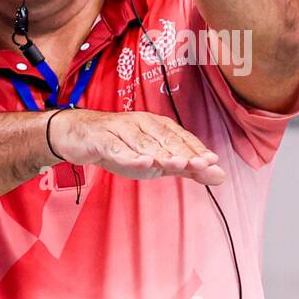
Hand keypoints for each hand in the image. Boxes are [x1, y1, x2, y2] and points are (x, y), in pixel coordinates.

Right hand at [48, 109, 224, 185]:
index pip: (180, 137)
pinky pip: (117, 148)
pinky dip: (130, 156)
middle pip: (166, 139)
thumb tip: (220, 175)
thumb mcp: (154, 161)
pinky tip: (143, 163)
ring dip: (162, 154)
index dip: (196, 148)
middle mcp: (142, 123)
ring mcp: (121, 129)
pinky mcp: (101, 138)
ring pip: (144, 143)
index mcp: (157, 126)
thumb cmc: (120, 147)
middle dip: (185, 152)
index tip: (213, 161)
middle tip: (202, 164)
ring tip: (179, 164)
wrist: (78, 137)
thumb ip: (186, 168)